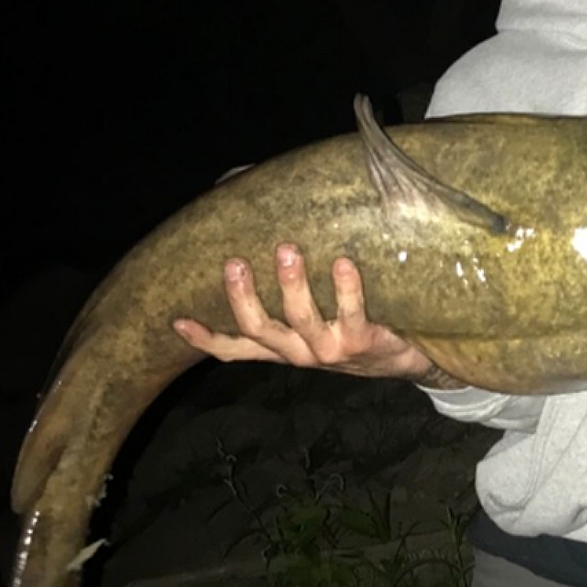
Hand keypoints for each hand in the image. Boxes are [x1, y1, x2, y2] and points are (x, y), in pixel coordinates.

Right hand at [173, 243, 448, 381]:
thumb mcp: (318, 315)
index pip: (236, 349)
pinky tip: (343, 264)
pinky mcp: (363, 342)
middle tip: (236, 263)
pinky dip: (347, 289)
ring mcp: (330, 350)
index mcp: (284, 347)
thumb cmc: (356, 326)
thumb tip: (263, 226)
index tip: (177, 320)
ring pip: (300, 319)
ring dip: (292, 284)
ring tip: (288, 250)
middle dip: (243, 297)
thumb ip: (291, 288)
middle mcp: (300, 352)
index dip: (205, 339)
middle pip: (259, 329)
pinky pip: (352, 314)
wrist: (409, 361)